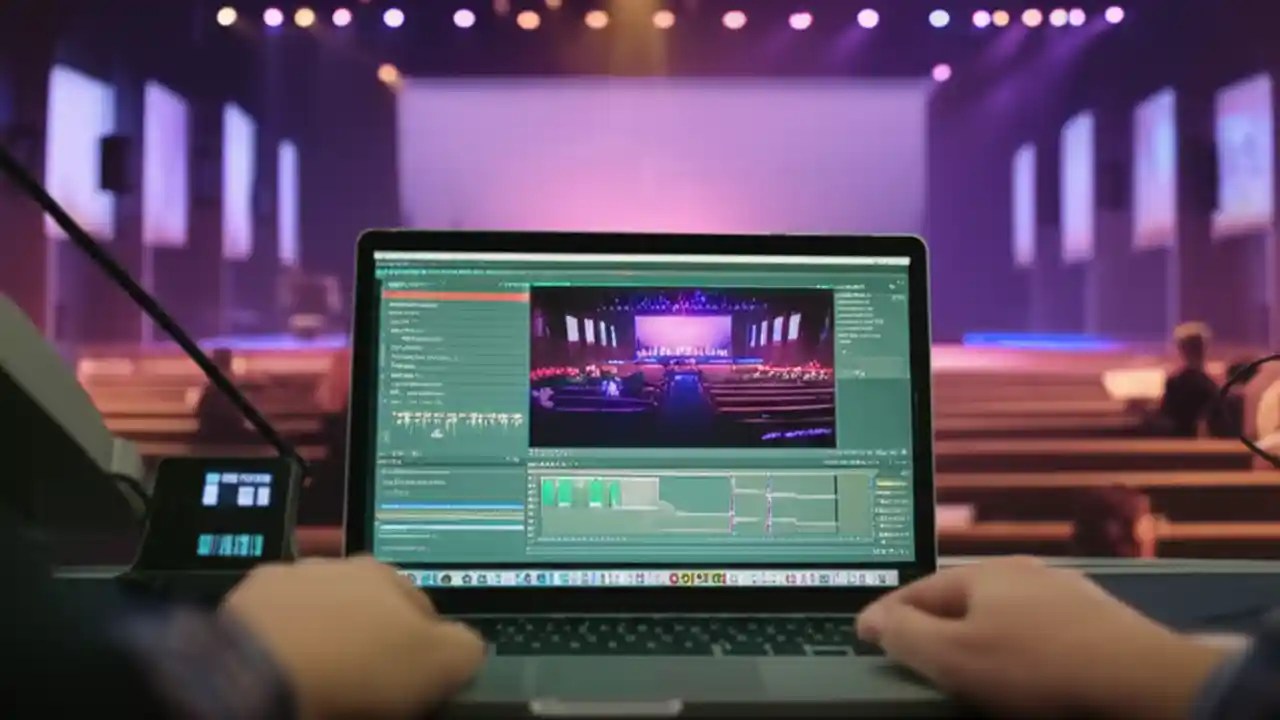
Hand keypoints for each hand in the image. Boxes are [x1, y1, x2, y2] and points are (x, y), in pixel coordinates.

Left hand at [222, 556, 485, 718]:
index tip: (413, 678)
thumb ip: (465, 648)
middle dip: (367, 635)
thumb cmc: (356, 667)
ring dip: (321, 634)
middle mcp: (338, 567)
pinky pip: (271, 625)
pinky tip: (282, 671)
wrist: (259, 674)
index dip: (422, 646)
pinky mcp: (243, 604)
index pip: (421, 607)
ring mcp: (288, 581)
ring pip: (316, 610)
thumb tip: (468, 648)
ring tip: (318, 677)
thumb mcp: (440, 664)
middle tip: (364, 680)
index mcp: (389, 575)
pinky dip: (277, 644)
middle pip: (365, 605)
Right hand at [856, 557, 1228, 718]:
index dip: (885, 614)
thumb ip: (906, 635)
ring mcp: (1064, 592)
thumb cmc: (1039, 668)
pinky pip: (1039, 628)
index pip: (917, 589)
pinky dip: (1020, 644)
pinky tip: (1024, 666)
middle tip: (912, 650)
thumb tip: (874, 619)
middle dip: (933, 620)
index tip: (865, 633)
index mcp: (983, 573)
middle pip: (961, 596)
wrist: (1141, 681)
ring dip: (978, 631)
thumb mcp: (954, 658)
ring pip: (1003, 609)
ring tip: (966, 661)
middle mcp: (1023, 571)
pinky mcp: (1097, 621)